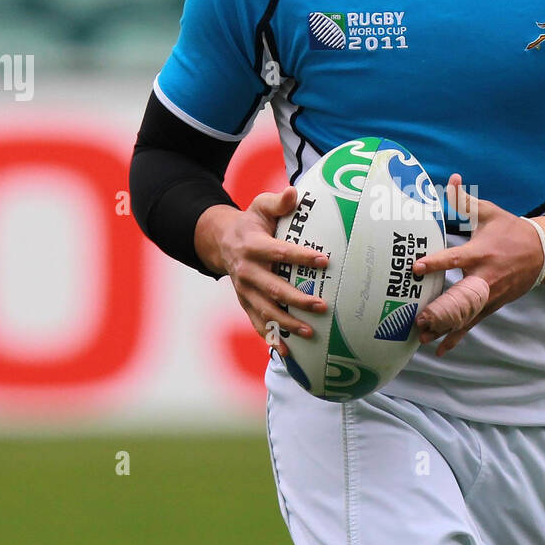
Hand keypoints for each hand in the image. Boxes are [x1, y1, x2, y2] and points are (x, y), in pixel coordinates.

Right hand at [194, 190, 328, 357]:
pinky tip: (287, 352)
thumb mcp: (259, 207)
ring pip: (265, 310)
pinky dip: (270, 338)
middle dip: (297, 299)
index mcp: (252, 245)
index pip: (279, 252)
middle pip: (272, 288)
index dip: (300, 256)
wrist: (220, 241)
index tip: (324, 261)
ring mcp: (244, 290)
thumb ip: (278, 202)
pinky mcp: (245, 302)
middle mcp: (246, 271)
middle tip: (322, 305)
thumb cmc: (251, 222)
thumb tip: (294, 192)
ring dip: (287, 323)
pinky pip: (257, 323)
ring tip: (311, 333)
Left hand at [412, 174, 544, 356]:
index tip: (417, 268)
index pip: (454, 258)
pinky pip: (472, 323)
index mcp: (480, 253)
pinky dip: (457, 337)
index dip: (436, 263)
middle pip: (458, 296)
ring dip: (443, 328)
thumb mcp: (490, 213)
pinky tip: (440, 349)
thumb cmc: (512, 231)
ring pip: (464, 315)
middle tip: (417, 318)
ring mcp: (489, 294)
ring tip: (421, 337)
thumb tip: (452, 180)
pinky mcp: (492, 305)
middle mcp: (484, 277)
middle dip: (439, 308)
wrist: (543, 253)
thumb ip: (466, 201)